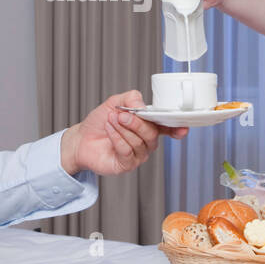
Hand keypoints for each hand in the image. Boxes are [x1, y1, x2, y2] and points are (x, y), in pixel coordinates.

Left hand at [60, 90, 189, 175]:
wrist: (81, 139)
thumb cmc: (100, 122)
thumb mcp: (115, 103)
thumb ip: (130, 98)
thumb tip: (141, 104)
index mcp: (148, 127)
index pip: (167, 128)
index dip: (177, 128)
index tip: (182, 128)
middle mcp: (146, 142)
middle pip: (152, 134)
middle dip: (136, 123)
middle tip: (121, 115)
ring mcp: (138, 155)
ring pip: (139, 142)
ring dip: (122, 129)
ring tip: (110, 121)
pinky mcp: (126, 165)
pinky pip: (127, 151)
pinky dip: (117, 138)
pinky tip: (109, 130)